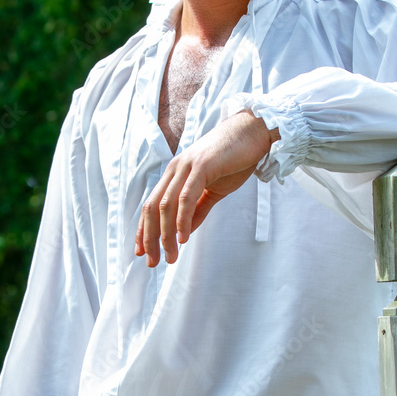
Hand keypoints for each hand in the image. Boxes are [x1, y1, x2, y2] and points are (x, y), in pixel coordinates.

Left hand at [135, 109, 278, 266]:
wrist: (254, 133)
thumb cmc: (234, 159)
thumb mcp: (213, 190)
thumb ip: (198, 210)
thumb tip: (185, 232)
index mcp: (175, 174)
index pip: (152, 205)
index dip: (144, 230)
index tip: (143, 252)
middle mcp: (175, 169)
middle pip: (153, 208)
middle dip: (150, 238)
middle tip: (153, 262)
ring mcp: (186, 166)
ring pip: (166, 205)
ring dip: (165, 234)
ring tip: (170, 255)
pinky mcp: (202, 166)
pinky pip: (186, 197)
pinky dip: (182, 219)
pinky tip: (183, 237)